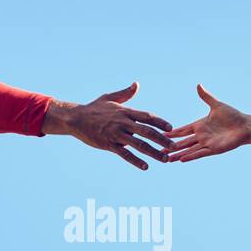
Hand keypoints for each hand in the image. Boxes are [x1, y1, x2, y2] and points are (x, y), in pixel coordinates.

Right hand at [42, 81, 172, 169]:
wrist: (76, 118)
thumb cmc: (93, 108)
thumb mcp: (109, 98)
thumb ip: (125, 93)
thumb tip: (137, 84)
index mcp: (125, 111)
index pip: (147, 116)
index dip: (160, 122)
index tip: (171, 128)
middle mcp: (123, 122)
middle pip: (147, 131)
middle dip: (162, 139)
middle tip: (174, 146)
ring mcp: (116, 134)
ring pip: (139, 144)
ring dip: (154, 152)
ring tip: (165, 159)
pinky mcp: (108, 144)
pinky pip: (125, 154)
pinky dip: (136, 161)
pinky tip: (145, 167)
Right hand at [166, 85, 250, 162]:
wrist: (245, 126)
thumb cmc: (233, 116)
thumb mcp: (217, 105)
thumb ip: (206, 97)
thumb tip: (198, 85)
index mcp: (200, 125)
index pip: (182, 130)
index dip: (172, 133)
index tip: (160, 134)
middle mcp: (201, 136)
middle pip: (182, 142)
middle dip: (170, 146)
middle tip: (158, 150)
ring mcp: (206, 143)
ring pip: (188, 150)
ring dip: (177, 154)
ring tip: (167, 159)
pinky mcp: (213, 149)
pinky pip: (200, 153)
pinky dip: (191, 156)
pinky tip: (181, 159)